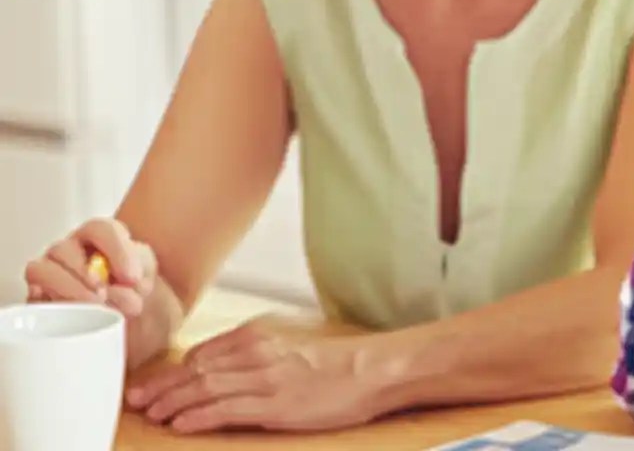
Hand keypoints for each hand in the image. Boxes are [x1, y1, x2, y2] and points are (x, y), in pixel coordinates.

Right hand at [24, 217, 156, 316]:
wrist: (124, 312)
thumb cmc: (133, 287)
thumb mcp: (144, 277)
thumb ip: (140, 278)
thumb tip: (123, 290)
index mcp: (98, 236)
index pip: (100, 229)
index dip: (116, 250)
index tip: (131, 277)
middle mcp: (68, 249)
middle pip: (64, 249)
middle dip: (85, 274)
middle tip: (105, 294)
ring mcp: (47, 271)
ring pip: (42, 271)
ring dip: (68, 290)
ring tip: (94, 307)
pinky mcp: (37, 298)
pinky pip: (32, 299)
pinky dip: (51, 308)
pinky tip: (72, 317)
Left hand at [126, 318, 380, 433]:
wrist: (371, 371)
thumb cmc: (337, 362)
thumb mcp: (290, 345)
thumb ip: (256, 353)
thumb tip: (225, 368)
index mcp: (258, 334)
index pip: (202, 353)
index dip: (173, 372)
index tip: (155, 383)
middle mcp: (255, 352)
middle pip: (194, 371)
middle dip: (161, 387)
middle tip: (137, 400)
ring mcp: (263, 379)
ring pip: (203, 389)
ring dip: (171, 402)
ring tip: (151, 414)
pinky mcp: (274, 405)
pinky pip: (224, 410)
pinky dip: (197, 416)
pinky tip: (180, 424)